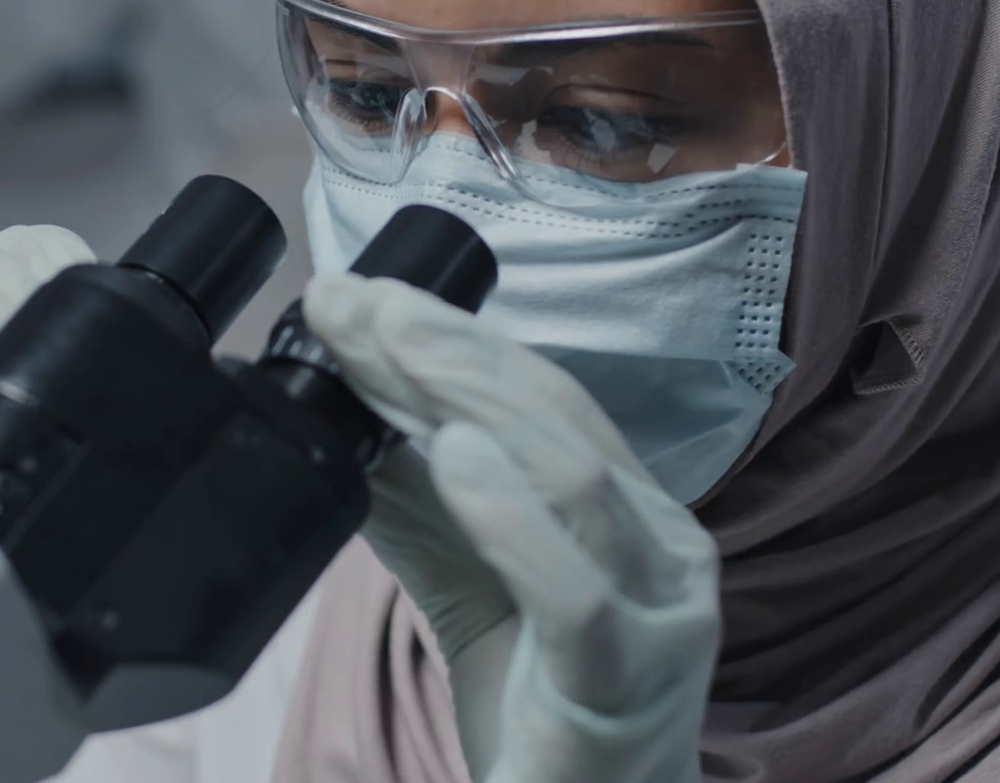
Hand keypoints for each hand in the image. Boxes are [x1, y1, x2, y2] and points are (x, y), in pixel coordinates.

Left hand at [304, 273, 720, 782]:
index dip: (451, 335)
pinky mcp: (625, 684)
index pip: (542, 396)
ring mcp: (659, 613)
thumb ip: (420, 491)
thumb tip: (336, 393)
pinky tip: (454, 456)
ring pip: (575, 478)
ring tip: (392, 350)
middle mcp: (663, 546)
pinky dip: (510, 516)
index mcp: (630, 510)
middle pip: (556, 415)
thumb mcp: (471, 576)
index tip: (353, 293)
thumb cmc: (543, 706)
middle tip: (351, 303)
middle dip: (446, 349)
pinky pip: (576, 593)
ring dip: (471, 400)